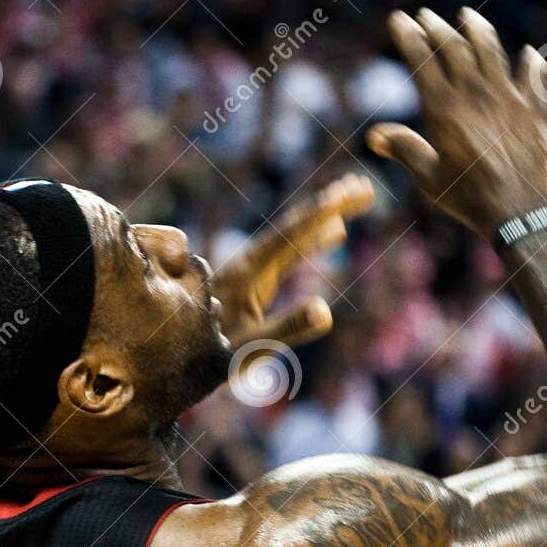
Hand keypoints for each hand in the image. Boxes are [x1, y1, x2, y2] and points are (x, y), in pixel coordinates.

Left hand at [211, 174, 372, 349]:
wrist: (181, 359)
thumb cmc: (216, 357)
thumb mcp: (254, 347)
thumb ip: (288, 328)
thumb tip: (325, 311)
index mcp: (248, 272)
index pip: (289, 236)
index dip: (318, 215)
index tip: (346, 194)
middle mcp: (250, 263)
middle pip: (295, 226)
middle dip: (331, 206)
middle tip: (366, 188)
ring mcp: (253, 269)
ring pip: (295, 234)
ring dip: (326, 216)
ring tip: (358, 197)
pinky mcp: (255, 280)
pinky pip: (292, 250)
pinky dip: (316, 236)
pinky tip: (336, 232)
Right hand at [367, 8, 546, 239]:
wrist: (522, 212)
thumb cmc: (470, 199)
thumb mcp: (430, 178)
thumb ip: (405, 149)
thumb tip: (376, 135)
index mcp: (444, 109)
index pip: (422, 60)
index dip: (409, 36)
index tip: (399, 19)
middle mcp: (476, 94)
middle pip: (454, 47)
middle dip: (436, 27)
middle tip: (426, 16)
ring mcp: (508, 97)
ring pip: (491, 51)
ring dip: (477, 30)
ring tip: (467, 17)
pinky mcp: (535, 109)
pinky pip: (533, 76)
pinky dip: (530, 63)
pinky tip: (528, 54)